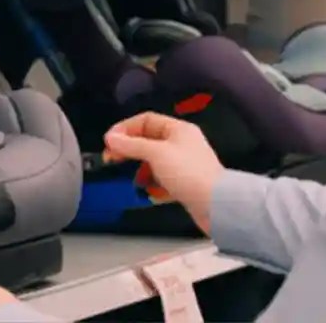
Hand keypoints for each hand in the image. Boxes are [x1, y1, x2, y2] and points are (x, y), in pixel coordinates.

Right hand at [103, 112, 224, 233]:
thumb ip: (132, 145)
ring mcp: (183, 165)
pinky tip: (146, 191)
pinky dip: (152, 184)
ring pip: (154, 162)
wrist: (216, 205)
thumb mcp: (156, 153)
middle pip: (148, 141)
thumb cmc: (190, 173)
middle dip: (129, 150)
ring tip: (131, 178)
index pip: (146, 120)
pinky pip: (162, 180)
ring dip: (140, 169)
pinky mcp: (184, 184)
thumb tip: (111, 137)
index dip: (125, 128)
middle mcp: (182, 144)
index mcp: (178, 129)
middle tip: (111, 159)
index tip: (109, 141)